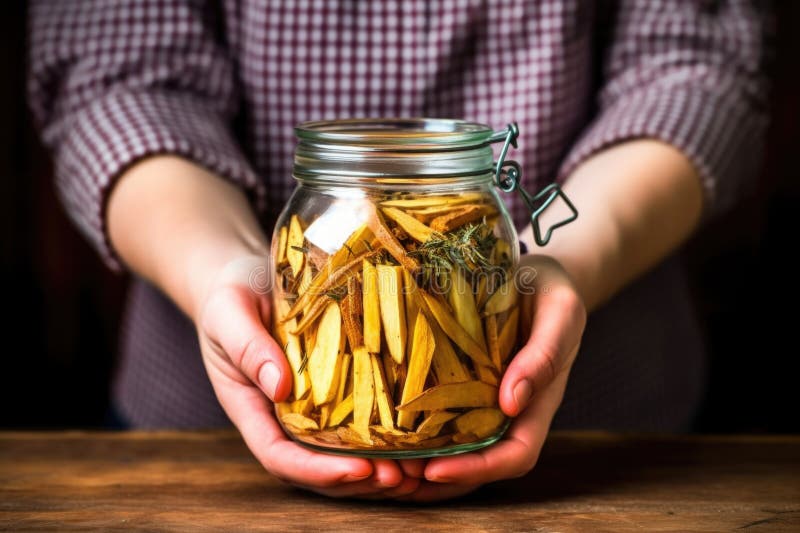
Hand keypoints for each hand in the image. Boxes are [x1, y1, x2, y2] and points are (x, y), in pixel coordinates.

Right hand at [196, 255, 422, 497]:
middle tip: (402, 478)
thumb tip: (280, 386)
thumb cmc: (232, 294)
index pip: (279, 455)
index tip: (357, 470)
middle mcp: (279, 416)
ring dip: (376, 469)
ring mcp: (307, 407)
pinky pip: (355, 422)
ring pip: (339, 454)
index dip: (317, 470)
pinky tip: (417, 439)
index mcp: (251, 405)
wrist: (247, 278)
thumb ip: (247, 347)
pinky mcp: (332, 390)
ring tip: (417, 471)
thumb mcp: (230, 313)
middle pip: (316, 468)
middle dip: (357, 480)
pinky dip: (384, 438)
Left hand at [400, 255, 585, 500]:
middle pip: (477, 465)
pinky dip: (412, 430)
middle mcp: (508, 412)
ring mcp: (482, 400)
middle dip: (437, 478)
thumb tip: (511, 404)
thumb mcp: (559, 313)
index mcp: (537, 404)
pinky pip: (436, 415)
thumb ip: (544, 355)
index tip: (436, 469)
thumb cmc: (551, 292)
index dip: (478, 470)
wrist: (536, 275)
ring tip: (379, 462)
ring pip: (454, 448)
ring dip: (419, 462)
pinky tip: (380, 427)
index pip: (515, 455)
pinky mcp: (458, 382)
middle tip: (393, 475)